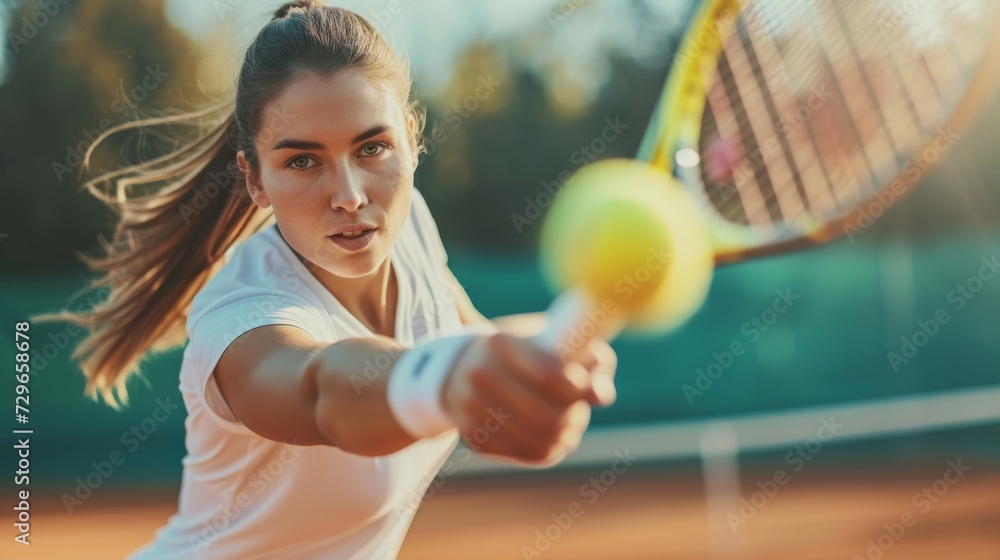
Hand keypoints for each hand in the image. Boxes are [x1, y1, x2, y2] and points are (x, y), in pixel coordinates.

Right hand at [441, 331, 616, 465]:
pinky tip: (553, 439)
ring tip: (571, 427)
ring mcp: (470, 408)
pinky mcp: (474, 437)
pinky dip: (547, 449)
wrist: (468, 369)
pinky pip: (523, 453)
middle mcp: (478, 374)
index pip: (549, 374)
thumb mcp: (557, 342)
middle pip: (546, 413)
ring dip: (564, 436)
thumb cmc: (524, 352)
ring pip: (538, 438)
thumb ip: (588, 360)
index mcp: (499, 343)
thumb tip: (600, 395)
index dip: (576, 387)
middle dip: (573, 417)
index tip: (584, 389)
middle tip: (580, 414)